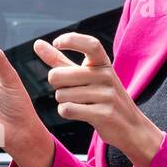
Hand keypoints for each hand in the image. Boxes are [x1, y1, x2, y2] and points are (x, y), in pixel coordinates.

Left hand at [40, 32, 162, 166]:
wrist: (130, 126)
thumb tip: (37, 44)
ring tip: (79, 103)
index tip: (56, 43)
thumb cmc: (101, 97)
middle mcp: (106, 76)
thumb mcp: (85, 76)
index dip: (71, 40)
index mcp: (103, 63)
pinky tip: (77, 112)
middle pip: (59, 75)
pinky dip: (66, 112)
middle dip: (56, 85)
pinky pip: (68, 110)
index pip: (90, 44)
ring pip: (61, 95)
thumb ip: (60, 60)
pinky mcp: (104, 114)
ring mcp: (107, 95)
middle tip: (69, 89)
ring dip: (63, 101)